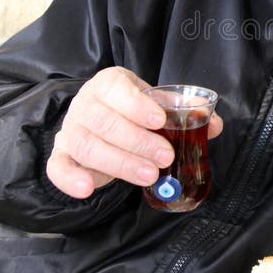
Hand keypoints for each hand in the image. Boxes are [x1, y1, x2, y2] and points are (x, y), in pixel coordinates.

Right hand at [46, 67, 222, 198]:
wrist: (99, 118)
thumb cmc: (132, 110)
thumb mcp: (157, 105)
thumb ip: (184, 112)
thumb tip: (214, 125)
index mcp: (109, 83)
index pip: (117, 89)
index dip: (137, 105)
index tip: (159, 120)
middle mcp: (85, 103)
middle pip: (104, 122)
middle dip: (138, 141)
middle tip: (166, 156)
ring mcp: (70, 130)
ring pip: (87, 146)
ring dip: (120, 163)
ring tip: (149, 175)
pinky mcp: (62, 155)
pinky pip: (58, 166)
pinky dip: (70, 179)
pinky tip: (87, 189)